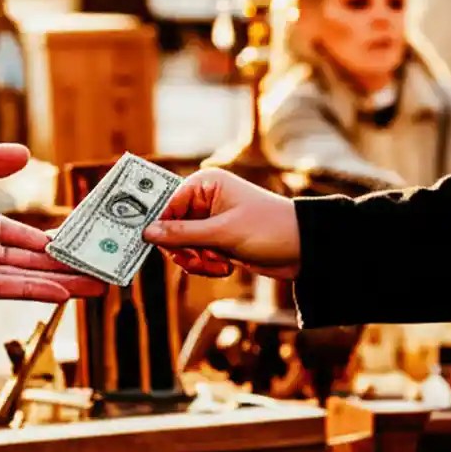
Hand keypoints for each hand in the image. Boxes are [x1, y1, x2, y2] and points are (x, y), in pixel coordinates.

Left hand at [0, 143, 105, 301]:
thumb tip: (26, 155)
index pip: (29, 240)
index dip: (60, 244)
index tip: (90, 246)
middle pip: (34, 264)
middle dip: (71, 270)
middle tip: (109, 273)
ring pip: (23, 279)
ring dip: (60, 284)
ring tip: (97, 287)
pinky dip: (28, 291)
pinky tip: (57, 294)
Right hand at [143, 169, 301, 278]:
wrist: (303, 249)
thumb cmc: (268, 229)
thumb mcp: (223, 233)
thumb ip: (182, 233)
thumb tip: (147, 232)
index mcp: (205, 184)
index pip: (166, 205)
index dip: (161, 228)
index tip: (157, 247)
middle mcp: (205, 199)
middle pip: (170, 228)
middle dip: (183, 249)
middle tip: (199, 260)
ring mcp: (210, 221)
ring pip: (181, 246)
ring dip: (196, 260)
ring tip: (218, 264)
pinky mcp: (217, 240)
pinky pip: (196, 255)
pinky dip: (206, 265)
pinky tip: (225, 267)